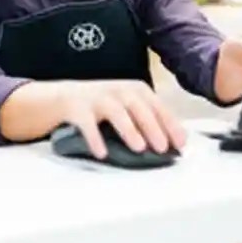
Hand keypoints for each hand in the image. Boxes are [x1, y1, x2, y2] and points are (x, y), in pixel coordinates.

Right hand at [57, 79, 186, 158]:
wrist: (61, 98)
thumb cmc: (100, 106)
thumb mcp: (127, 106)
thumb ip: (147, 119)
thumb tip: (172, 142)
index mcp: (134, 90)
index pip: (157, 106)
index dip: (170, 124)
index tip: (181, 143)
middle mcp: (118, 90)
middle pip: (139, 107)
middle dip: (153, 127)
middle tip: (163, 147)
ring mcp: (97, 97)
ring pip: (116, 112)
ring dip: (129, 129)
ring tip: (139, 147)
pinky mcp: (77, 108)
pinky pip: (87, 123)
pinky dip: (95, 138)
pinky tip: (102, 152)